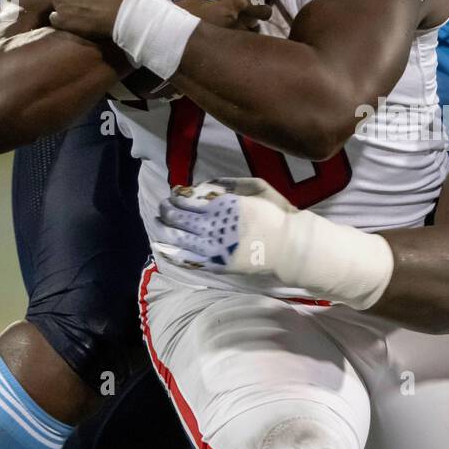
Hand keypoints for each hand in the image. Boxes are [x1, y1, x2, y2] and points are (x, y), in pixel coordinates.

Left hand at [151, 177, 295, 271]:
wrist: (290, 247)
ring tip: (158, 225)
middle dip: (166, 212)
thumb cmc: (276, 214)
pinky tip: (164, 247)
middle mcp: (215, 226)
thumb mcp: (257, 187)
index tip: (173, 195)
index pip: (188, 200)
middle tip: (162, 208)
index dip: (176, 197)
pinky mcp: (217, 264)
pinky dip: (173, 252)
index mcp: (224, 204)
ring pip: (179, 239)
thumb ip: (230, 183)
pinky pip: (188, 258)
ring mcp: (214, 247)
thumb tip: (205, 185)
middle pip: (179, 218)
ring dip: (164, 230)